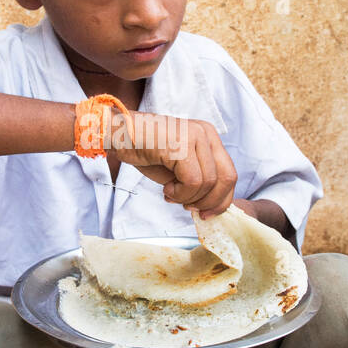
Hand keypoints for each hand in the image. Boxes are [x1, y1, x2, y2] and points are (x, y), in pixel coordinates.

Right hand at [109, 111, 236, 217]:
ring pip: (208, 183)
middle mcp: (206, 133)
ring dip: (188, 198)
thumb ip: (196, 182)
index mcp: (208, 137)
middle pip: (226, 178)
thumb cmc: (144, 150)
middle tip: (190, 209)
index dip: (222, 199)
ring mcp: (195, 136)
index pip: (229, 173)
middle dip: (210, 202)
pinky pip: (192, 181)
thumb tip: (209, 207)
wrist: (117, 134)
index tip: (207, 213)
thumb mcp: (177, 168)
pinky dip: (179, 193)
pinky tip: (166, 189)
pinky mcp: (182, 144)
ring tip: (170, 193)